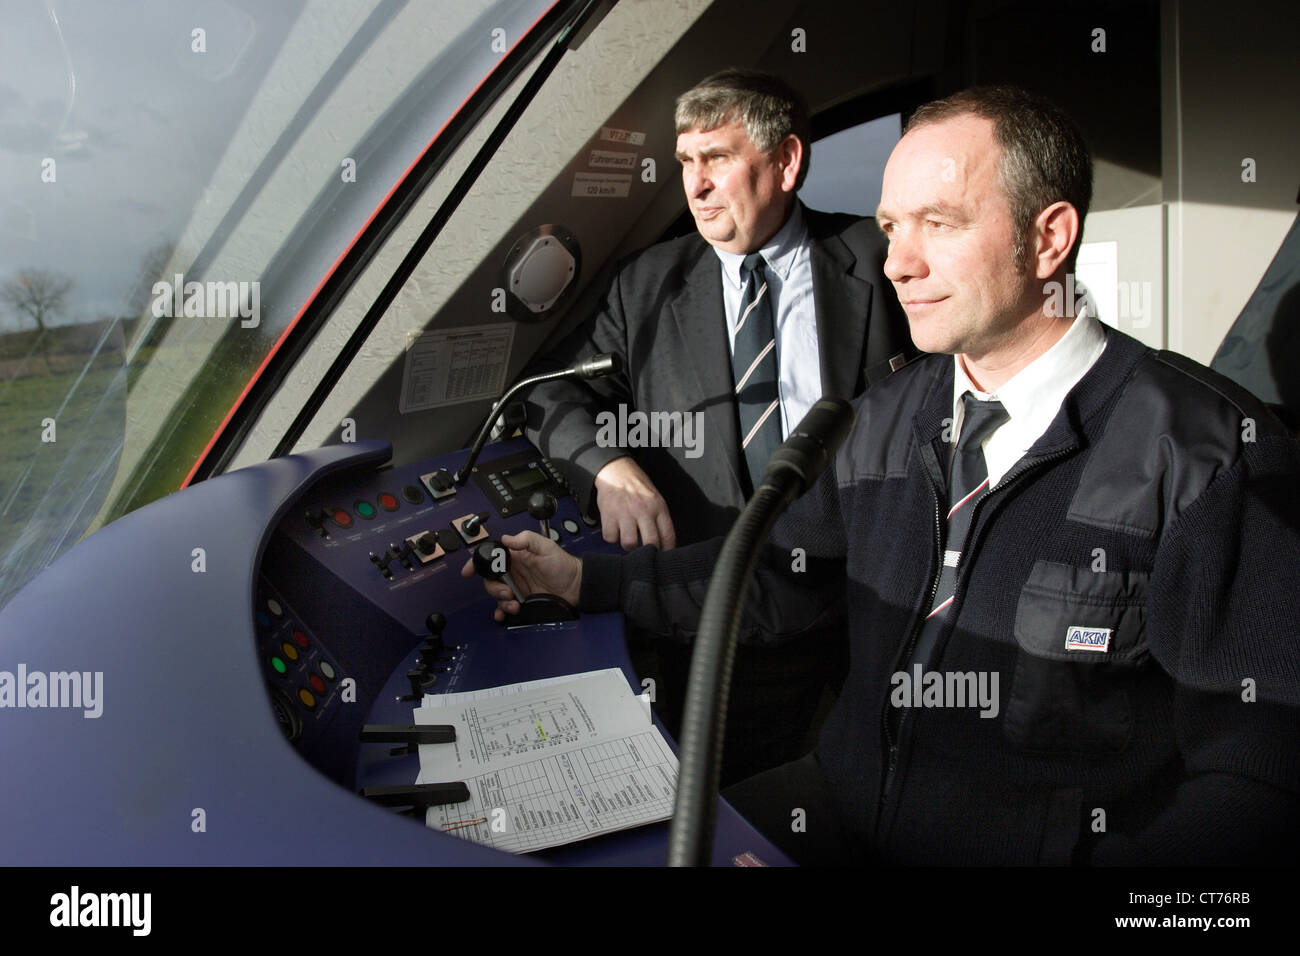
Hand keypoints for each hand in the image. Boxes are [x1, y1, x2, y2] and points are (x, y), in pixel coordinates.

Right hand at [460, 531, 581, 621]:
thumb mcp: (546, 546)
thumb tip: (507, 538)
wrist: (576, 586)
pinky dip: (501, 612)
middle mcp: (513, 572)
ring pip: (497, 595)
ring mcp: (516, 587)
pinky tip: (504, 615)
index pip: (491, 558)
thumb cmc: (563, 564)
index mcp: (515, 556)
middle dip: (494, 588)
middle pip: (490, 580)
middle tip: (507, 592)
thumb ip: (527, 540)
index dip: (477, 563)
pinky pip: (505, 607)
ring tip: (513, 605)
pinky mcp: (522, 601)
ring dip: (500, 601)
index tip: (468, 571)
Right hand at [592, 456, 676, 550]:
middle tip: (644, 551)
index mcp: (658, 507)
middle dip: (648, 552)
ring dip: (628, 546)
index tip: (663, 555)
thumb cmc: (636, 487)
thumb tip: (663, 543)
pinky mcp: (609, 514)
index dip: (667, 550)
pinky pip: (610, 537)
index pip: (668, 536)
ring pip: (629, 543)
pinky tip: (615, 530)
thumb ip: (659, 519)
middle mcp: (643, 510)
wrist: (616, 470)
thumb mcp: (655, 499)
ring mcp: (625, 512)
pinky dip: (612, 537)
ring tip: (628, 539)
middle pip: (651, 542)